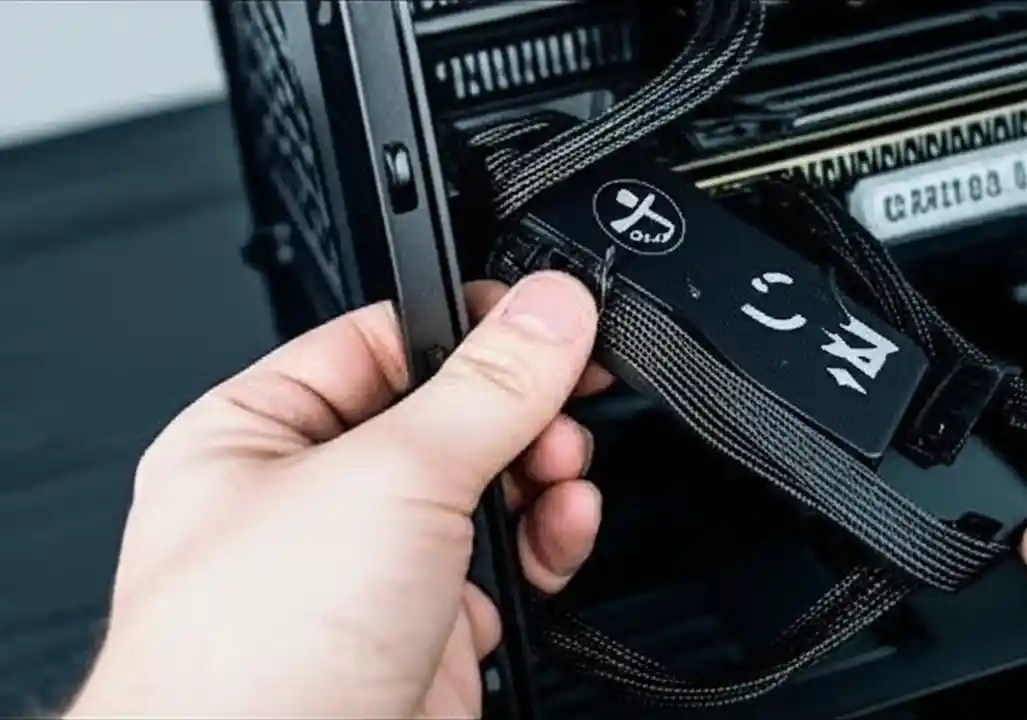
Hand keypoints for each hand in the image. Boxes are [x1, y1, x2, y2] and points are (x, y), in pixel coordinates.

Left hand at [66, 271, 611, 718]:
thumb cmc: (251, 662)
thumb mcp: (387, 481)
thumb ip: (485, 389)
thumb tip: (551, 309)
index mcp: (259, 435)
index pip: (380, 338)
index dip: (467, 322)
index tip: (546, 316)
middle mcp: (314, 499)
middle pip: (448, 414)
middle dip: (519, 410)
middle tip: (567, 400)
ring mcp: (374, 568)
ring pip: (487, 488)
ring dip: (542, 475)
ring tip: (563, 475)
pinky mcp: (428, 629)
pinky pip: (507, 561)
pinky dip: (546, 541)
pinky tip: (564, 529)